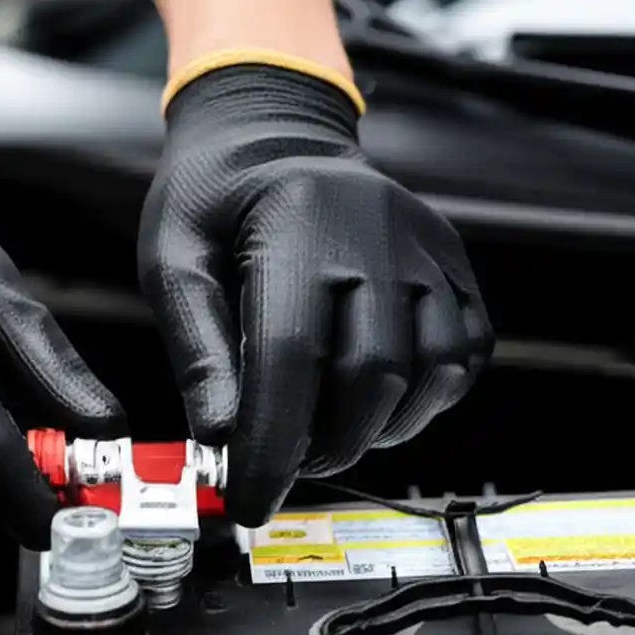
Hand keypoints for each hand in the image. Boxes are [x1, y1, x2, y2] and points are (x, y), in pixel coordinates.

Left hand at [139, 65, 492, 526]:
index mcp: (297, 227)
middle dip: (322, 447)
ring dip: (374, 430)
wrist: (274, 132)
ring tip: (322, 433)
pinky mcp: (453, 266)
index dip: (269, 446)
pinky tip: (372, 402)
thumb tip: (219, 438)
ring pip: (425, 375)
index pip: (289, 360)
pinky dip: (423, 400)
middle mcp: (377, 234)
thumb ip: (196, 348)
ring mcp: (426, 249)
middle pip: (368, 378)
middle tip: (282, 464)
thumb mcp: (173, 261)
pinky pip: (461, 355)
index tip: (248, 501)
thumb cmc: (214, 198)